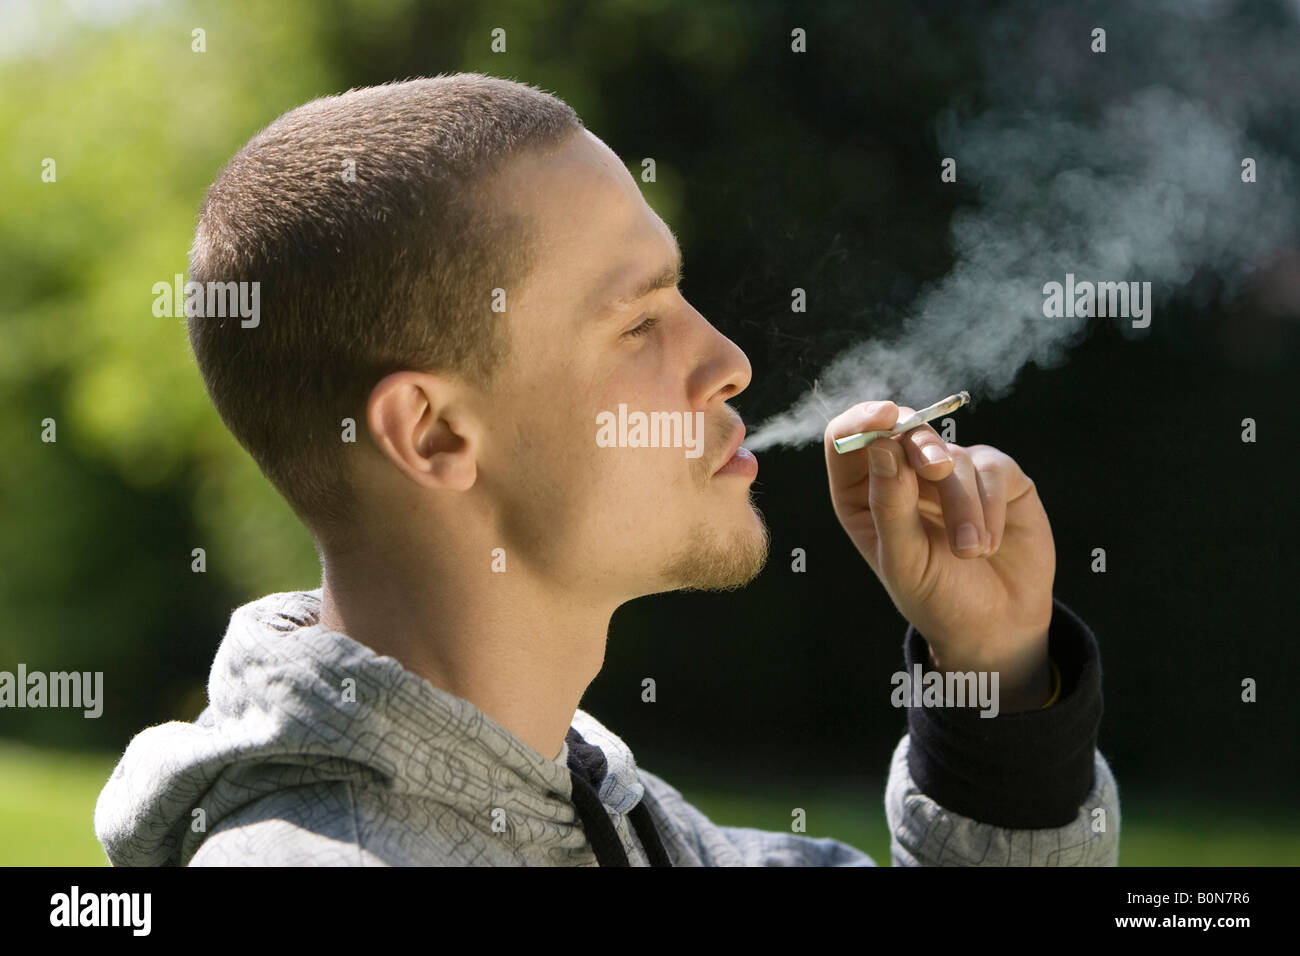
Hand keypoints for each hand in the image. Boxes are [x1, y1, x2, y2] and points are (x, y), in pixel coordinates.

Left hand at [824, 401, 1054, 706]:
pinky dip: (989, 507)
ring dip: (963, 505)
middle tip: (935, 470)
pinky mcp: (995, 478)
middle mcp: (904, 477)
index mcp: (865, 495)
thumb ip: (890, 506)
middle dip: (919, 445)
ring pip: (953, 456)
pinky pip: (991, 469)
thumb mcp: (905, 561)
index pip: (847, 440)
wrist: (997, 626)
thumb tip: (883, 447)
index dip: (862, 421)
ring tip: (970, 551)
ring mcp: (950, 473)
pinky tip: (988, 543)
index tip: (885, 418)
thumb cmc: (938, 598)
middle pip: (902, 430)